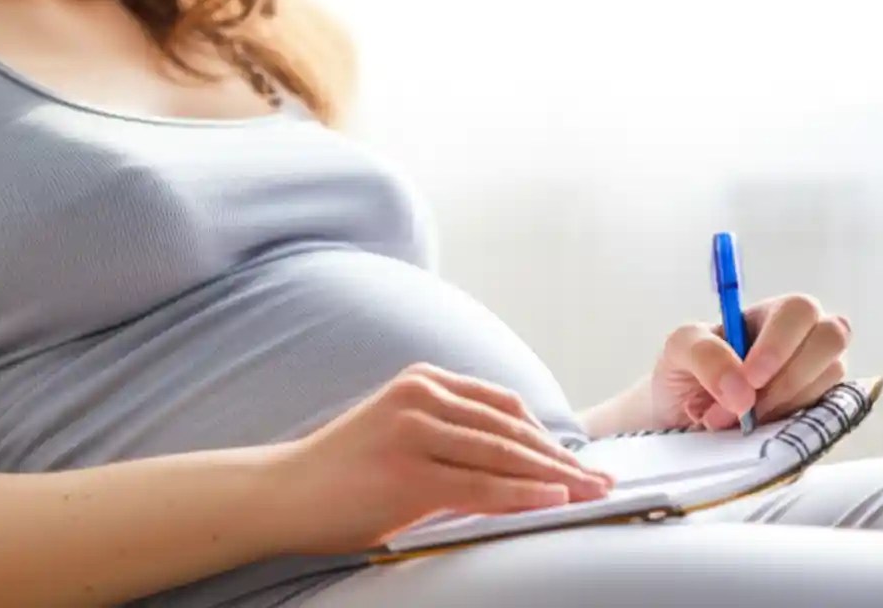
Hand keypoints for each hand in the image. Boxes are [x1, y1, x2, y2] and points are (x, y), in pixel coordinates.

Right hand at [273, 363, 612, 552]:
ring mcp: (413, 430)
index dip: (548, 435)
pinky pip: (481, 485)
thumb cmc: (345, 473)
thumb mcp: (402, 435)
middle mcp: (421, 396)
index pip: (504, 406)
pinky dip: (522, 494)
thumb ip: (452, 436)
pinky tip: (553, 501)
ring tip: (588, 494)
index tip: (580, 460)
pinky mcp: (407, 471)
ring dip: (554, 478)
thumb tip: (522, 464)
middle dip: (562, 459)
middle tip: (600, 480)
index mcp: (423, 380)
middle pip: (511, 429)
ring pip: (503, 455)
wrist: (282, 493)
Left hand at [651, 294, 850, 430]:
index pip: (798, 310)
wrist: (684, 420)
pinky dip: (791, 424)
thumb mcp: (679, 350)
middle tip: (747, 407)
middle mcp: (803, 338)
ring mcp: (817, 374)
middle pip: (831, 336)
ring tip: (738, 421)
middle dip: (790, 377)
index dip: (780, 344)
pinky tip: (759, 430)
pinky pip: (828, 411)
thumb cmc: (687, 374)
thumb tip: (742, 391)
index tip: (750, 379)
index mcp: (770, 315)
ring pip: (831, 376)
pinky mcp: (821, 408)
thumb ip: (704, 355)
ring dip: (783, 405)